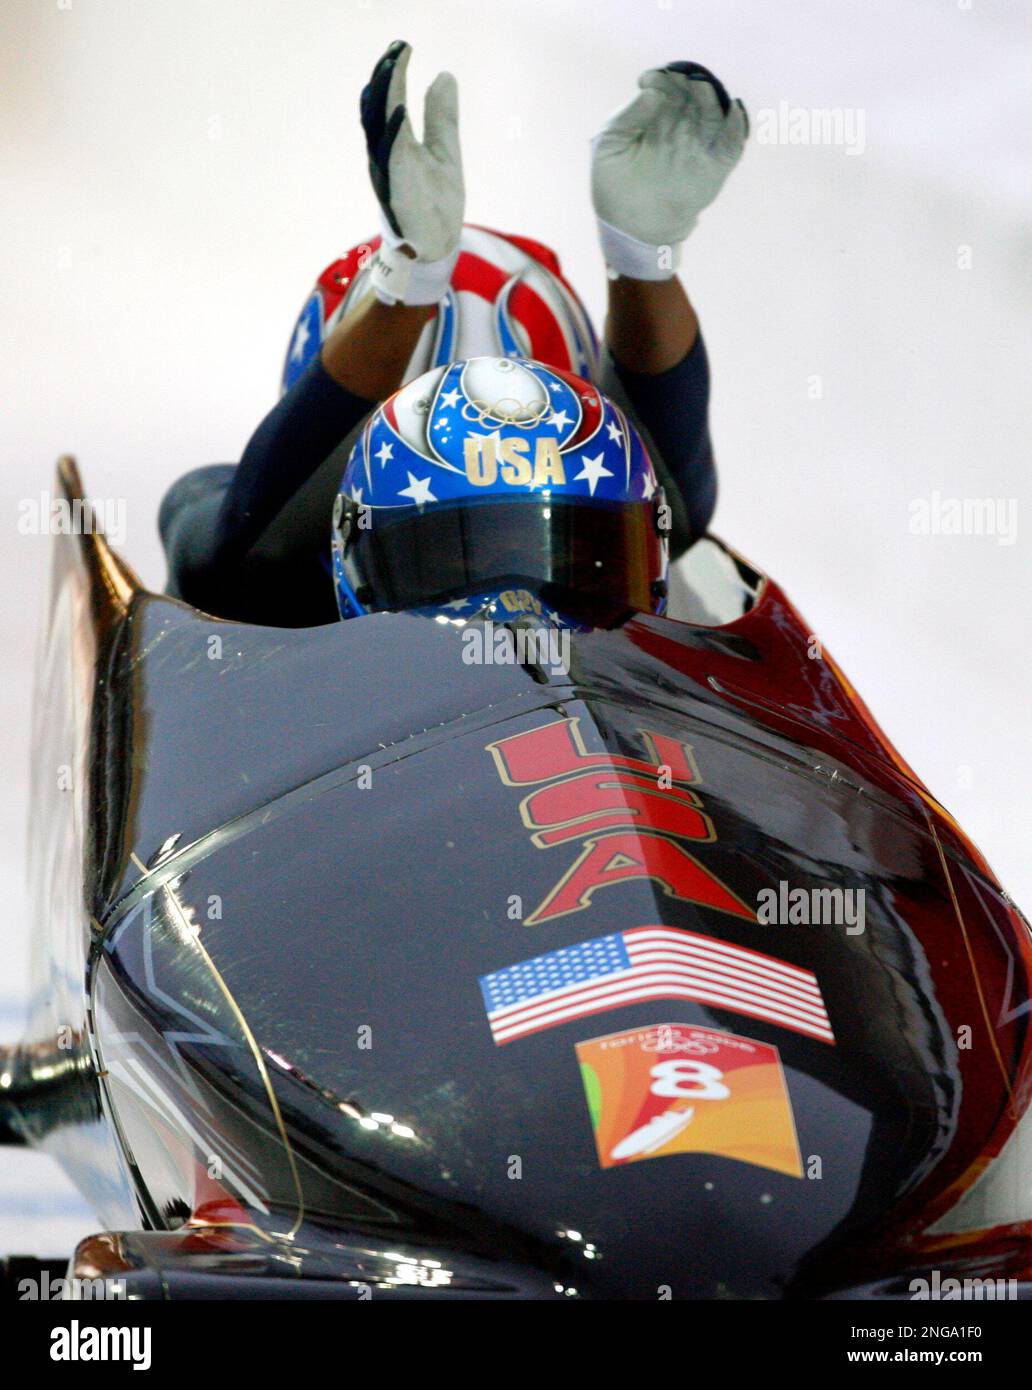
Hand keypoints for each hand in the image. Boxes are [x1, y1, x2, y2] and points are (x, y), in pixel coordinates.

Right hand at [360, 40, 463, 301]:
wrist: (436, 248)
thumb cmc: (436, 205)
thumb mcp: (445, 151)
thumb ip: (441, 117)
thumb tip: (443, 75)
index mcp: (395, 145)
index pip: (389, 102)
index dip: (393, 75)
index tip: (402, 48)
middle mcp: (385, 156)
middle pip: (378, 109)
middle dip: (386, 77)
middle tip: (397, 50)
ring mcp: (388, 172)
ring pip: (379, 126)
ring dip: (385, 95)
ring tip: (394, 65)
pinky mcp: (398, 189)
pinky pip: (391, 154)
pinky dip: (393, 129)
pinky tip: (399, 108)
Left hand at [591, 62, 747, 278]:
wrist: (628, 229)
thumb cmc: (613, 188)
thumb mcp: (609, 145)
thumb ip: (627, 115)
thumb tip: (654, 92)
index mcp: (657, 119)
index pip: (668, 87)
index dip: (662, 78)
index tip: (646, 80)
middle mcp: (681, 129)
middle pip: (693, 93)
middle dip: (687, 81)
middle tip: (678, 77)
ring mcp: (699, 147)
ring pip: (714, 111)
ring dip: (711, 95)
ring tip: (699, 86)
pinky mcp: (715, 168)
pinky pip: (732, 143)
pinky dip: (737, 125)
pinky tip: (732, 109)